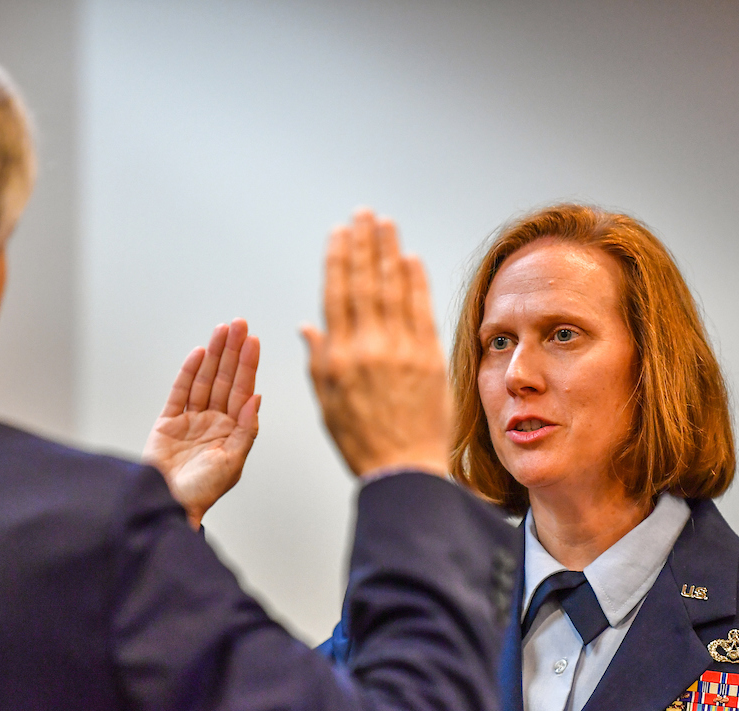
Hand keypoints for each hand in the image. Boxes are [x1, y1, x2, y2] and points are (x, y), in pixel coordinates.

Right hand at [144, 318, 260, 527]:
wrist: (168, 506)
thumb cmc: (202, 492)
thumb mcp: (232, 463)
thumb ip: (245, 429)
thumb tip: (256, 397)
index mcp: (232, 431)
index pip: (242, 391)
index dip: (247, 365)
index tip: (253, 341)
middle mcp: (213, 422)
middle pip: (224, 379)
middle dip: (232, 351)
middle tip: (239, 323)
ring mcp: (190, 420)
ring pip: (204, 380)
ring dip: (213, 355)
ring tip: (221, 330)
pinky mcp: (167, 423)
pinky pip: (179, 392)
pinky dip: (188, 373)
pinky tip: (199, 354)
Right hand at [302, 209, 449, 477]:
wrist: (405, 468)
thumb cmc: (363, 442)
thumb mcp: (328, 403)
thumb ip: (319, 360)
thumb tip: (308, 327)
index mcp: (340, 357)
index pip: (337, 294)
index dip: (338, 259)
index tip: (339, 233)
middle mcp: (370, 346)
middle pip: (366, 282)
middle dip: (364, 244)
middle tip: (364, 214)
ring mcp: (402, 349)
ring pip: (394, 288)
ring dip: (389, 252)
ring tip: (386, 224)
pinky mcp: (429, 357)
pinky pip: (422, 309)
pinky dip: (417, 281)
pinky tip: (411, 259)